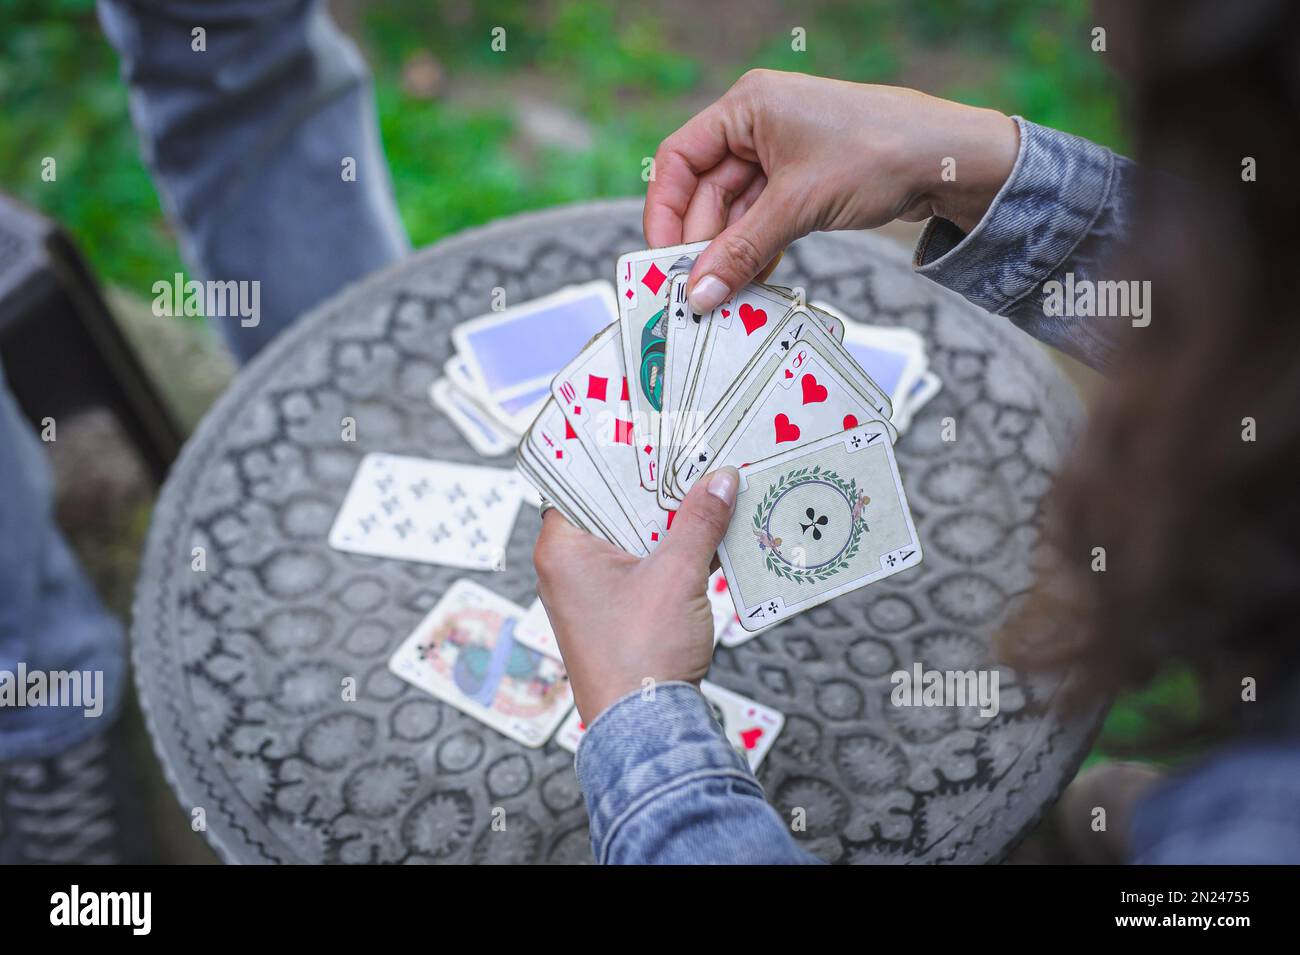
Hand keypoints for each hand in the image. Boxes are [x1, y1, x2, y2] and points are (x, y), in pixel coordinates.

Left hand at [533, 467, 739, 722]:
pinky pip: (643, 563)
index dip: (618, 452)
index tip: (651, 429)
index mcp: (562, 547)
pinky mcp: (615, 610)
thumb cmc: (640, 657)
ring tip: (708, 486)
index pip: (582, 479)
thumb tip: (720, 479)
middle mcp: (567, 565)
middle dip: (655, 483)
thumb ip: (699, 521)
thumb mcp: (677, 575)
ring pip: (631, 534)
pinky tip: (708, 535)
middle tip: (692, 451)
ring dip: (669, 518)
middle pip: (612, 504)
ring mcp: (590, 589)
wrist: (646, 727)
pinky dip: (671, 549)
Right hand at [644, 69, 1019, 312]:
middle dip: (702, 242)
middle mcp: (758, 125)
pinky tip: (750, 282)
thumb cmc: (878, 153)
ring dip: (729, 253)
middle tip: (695, 290)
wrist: (950, 159)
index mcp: (748, 106)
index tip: (662, 257)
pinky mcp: (803, 182)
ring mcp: (782, 154)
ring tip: (722, 296)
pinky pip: (764, 220)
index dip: (666, 210)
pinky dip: (755, 250)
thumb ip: (742, 250)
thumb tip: (699, 293)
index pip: (681, 158)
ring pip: (736, 211)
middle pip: (706, 191)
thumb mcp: (799, 206)